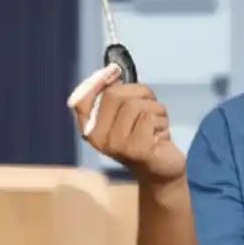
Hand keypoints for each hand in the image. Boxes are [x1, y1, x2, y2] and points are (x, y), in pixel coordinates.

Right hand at [67, 64, 186, 184]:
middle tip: (151, 107)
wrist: (161, 171)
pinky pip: (149, 117)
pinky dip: (162, 122)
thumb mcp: (127, 116)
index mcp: (90, 129)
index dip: (96, 83)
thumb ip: (115, 96)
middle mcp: (98, 138)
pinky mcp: (136, 149)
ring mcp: (116, 145)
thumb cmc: (144, 138)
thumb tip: (111, 73)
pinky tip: (160, 136)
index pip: (81, 101)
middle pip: (114, 94)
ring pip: (136, 105)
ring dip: (156, 110)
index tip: (113, 73)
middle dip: (141, 94)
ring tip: (157, 125)